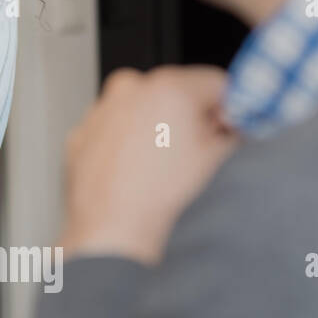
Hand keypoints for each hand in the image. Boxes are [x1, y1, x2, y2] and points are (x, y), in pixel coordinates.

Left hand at [60, 65, 239, 264]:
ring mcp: (99, 112)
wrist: (113, 235)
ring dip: (154, 130)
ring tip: (161, 170)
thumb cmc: (162, 199)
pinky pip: (111, 132)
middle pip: (174, 93)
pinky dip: (123, 145)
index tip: (230, 129)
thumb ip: (238, 132)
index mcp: (168, 87)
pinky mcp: (80, 136)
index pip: (215, 83)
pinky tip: (134, 175)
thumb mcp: (221, 160)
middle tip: (196, 154)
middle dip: (188, 118)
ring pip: (139, 111)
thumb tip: (236, 128)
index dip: (229, 109)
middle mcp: (128, 91)